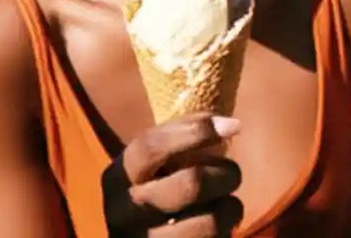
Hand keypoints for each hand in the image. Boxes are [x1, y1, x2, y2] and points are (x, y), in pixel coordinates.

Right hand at [102, 114, 244, 236]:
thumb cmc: (157, 196)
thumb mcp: (155, 168)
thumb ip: (180, 141)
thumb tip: (229, 124)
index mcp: (117, 177)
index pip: (151, 147)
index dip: (195, 132)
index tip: (233, 125)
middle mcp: (123, 212)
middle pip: (190, 184)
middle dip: (225, 174)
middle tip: (232, 174)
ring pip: (209, 222)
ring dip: (230, 208)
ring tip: (228, 206)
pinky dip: (227, 231)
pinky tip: (220, 229)